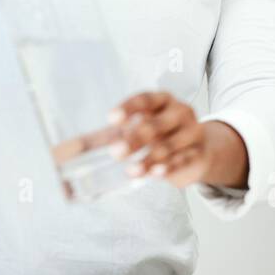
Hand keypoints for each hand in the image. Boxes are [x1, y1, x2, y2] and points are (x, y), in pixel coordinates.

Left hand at [106, 91, 248, 190]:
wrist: (200, 150)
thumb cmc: (163, 134)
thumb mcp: (140, 128)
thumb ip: (112, 134)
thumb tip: (74, 146)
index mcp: (162, 100)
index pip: (145, 99)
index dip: (128, 108)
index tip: (112, 119)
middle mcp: (180, 112)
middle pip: (155, 125)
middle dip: (134, 139)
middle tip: (115, 151)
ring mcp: (192, 132)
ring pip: (167, 146)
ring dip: (147, 159)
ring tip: (130, 170)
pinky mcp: (197, 154)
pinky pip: (181, 161)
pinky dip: (166, 168)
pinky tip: (154, 174)